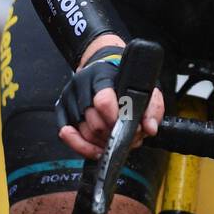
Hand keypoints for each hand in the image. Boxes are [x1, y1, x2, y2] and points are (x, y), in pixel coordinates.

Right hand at [55, 38, 164, 158]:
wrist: (102, 63)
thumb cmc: (122, 77)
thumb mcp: (143, 85)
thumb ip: (151, 106)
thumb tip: (150, 128)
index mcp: (101, 76)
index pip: (103, 101)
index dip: (115, 119)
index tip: (125, 126)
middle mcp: (81, 85)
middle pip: (93, 122)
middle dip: (112, 135)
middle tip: (126, 137)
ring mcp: (69, 97)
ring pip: (83, 131)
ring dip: (100, 143)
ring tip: (115, 140)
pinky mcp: (61, 109)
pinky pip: (67, 136)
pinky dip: (82, 147)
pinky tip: (96, 149)